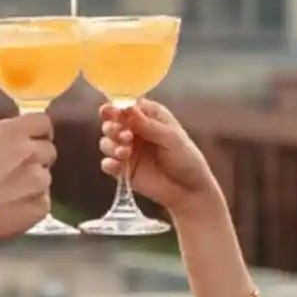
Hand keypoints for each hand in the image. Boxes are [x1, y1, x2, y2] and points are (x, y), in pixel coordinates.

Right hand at [0, 113, 55, 269]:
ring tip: (4, 196)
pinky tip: (7, 211)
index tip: (35, 141)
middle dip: (37, 160)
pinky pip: (42, 202)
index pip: (43, 121)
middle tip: (14, 174)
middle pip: (49, 150)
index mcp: (10, 132)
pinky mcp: (41, 205)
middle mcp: (28, 152)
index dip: (40, 133)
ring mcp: (38, 179)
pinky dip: (30, 207)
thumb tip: (27, 141)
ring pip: (45, 178)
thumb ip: (8, 141)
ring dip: (32, 185)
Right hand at [99, 99, 222, 217]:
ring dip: (111, 145)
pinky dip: (109, 163)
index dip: (116, 107)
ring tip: (125, 152)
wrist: (190, 191)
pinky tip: (117, 166)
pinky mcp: (124, 170)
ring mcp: (128, 150)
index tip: (110, 111)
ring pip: (106, 142)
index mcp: (149, 117)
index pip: (127, 105)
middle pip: (111, 122)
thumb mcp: (171, 138)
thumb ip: (148, 125)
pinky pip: (108, 164)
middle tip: (124, 136)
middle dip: (112, 127)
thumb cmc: (186, 159)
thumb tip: (127, 108)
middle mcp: (135, 131)